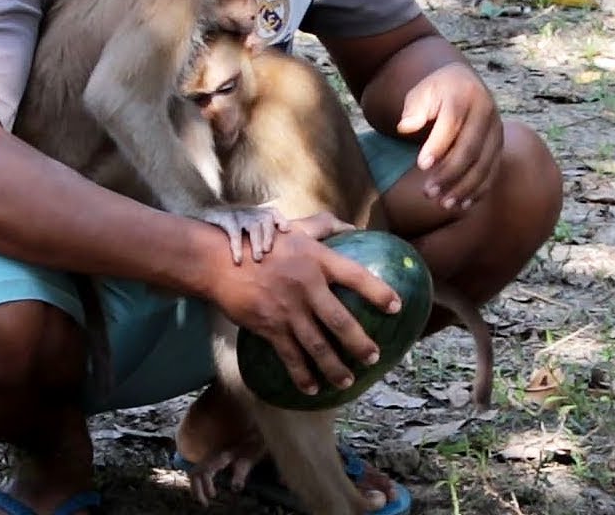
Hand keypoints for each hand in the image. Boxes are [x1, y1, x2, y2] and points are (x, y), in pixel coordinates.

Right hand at [208, 212, 401, 394]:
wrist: (219, 262)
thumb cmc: (259, 243)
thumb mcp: (294, 230)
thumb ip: (323, 226)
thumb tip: (351, 226)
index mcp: (316, 260)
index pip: (355, 276)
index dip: (378, 292)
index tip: (396, 307)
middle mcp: (306, 286)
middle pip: (341, 321)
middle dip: (360, 344)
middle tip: (374, 357)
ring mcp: (287, 309)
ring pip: (318, 345)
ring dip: (335, 367)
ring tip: (348, 380)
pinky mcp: (269, 326)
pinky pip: (291, 356)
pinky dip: (303, 375)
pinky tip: (312, 388)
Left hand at [396, 62, 502, 211]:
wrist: (463, 83)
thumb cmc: (436, 92)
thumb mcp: (421, 92)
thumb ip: (413, 109)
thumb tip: (405, 126)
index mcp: (465, 95)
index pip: (452, 123)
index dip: (438, 145)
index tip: (421, 166)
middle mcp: (486, 112)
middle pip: (470, 148)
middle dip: (450, 173)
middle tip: (428, 193)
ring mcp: (496, 131)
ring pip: (484, 164)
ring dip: (464, 187)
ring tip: (443, 204)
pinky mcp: (499, 146)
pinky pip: (493, 171)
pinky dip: (479, 189)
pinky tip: (462, 204)